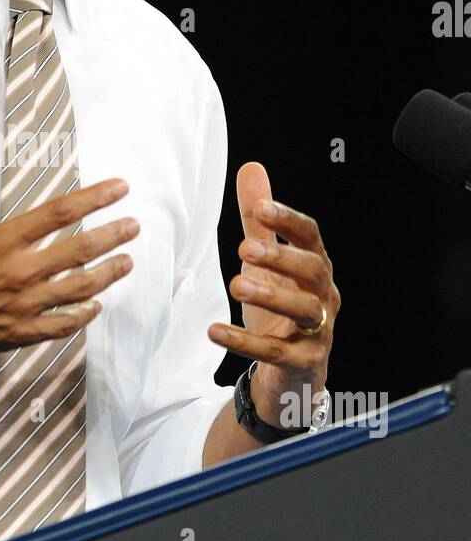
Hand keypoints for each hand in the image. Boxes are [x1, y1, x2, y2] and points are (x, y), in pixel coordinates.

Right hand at [0, 121, 138, 372]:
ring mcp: (19, 307)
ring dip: (108, 274)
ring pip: (79, 289)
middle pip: (81, 250)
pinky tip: (94, 305)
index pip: (59, 212)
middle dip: (113, 235)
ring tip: (126, 262)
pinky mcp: (15, 334)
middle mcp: (16, 273)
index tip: (121, 188)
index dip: (95, 197)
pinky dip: (82, 314)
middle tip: (135, 225)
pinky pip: (61, 326)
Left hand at [208, 161, 339, 427]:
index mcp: (316, 267)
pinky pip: (277, 352)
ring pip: (304, 310)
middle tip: (244, 247)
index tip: (259, 208)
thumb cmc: (279, 310)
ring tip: (235, 284)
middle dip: (281, 257)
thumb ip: (258, 221)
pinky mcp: (304, 362)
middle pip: (313, 271)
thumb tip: (252, 168)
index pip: (310, 237)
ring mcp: (319, 331)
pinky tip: (215, 331)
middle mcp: (324, 296)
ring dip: (271, 295)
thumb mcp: (266, 262)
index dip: (288, 220)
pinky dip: (246, 341)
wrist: (289, 371)